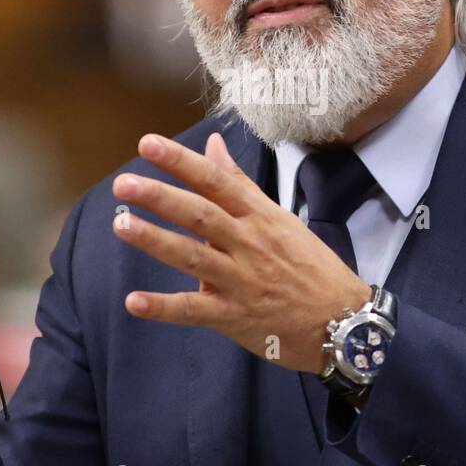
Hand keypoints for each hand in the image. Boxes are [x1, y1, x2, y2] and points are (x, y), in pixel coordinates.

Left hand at [111, 132, 371, 372]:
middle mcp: (249, 244)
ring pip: (193, 257)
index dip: (182, 162)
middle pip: (201, 215)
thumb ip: (240, 183)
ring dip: (155, 241)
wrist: (344, 321)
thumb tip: (212, 144)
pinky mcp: (234, 317)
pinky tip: (133, 301)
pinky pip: (194, 310)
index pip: (216, 182)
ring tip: (121, 224)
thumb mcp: (280, 218)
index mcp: (260, 216)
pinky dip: (163, 307)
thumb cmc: (311, 267)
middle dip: (161, 197)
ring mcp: (241, 281)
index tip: (149, 144)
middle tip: (124, 183)